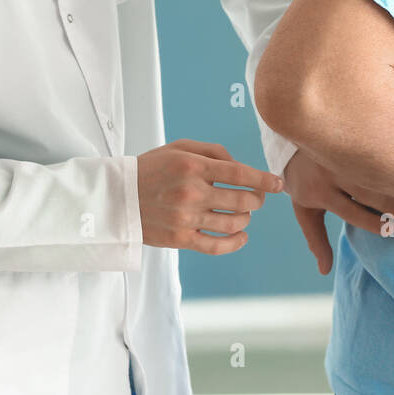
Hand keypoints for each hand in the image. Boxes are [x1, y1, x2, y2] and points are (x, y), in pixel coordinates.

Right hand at [136, 139, 282, 253]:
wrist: (115, 197)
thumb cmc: (151, 168)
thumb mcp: (180, 148)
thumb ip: (214, 152)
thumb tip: (241, 167)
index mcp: (193, 166)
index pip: (240, 174)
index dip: (264, 179)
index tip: (278, 184)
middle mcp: (192, 192)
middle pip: (242, 200)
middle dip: (257, 200)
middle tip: (257, 199)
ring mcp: (186, 218)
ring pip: (233, 223)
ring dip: (246, 219)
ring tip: (244, 214)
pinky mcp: (180, 239)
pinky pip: (216, 246)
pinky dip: (235, 243)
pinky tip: (242, 236)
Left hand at [284, 149, 393, 274]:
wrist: (288, 142)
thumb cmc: (304, 184)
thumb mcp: (305, 212)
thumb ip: (317, 240)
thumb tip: (324, 271)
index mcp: (320, 193)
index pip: (350, 211)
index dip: (372, 222)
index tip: (391, 232)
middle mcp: (330, 172)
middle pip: (363, 190)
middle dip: (387, 204)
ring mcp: (339, 152)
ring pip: (369, 168)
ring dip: (393, 180)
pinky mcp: (348, 138)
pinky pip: (370, 149)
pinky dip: (388, 159)